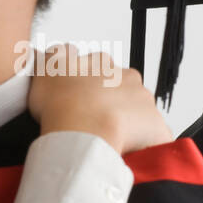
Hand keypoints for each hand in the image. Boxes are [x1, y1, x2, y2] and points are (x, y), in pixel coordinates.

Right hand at [27, 45, 171, 154]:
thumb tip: (66, 51)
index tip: (80, 100)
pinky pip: (152, 136)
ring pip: (138, 112)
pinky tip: (127, 152)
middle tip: (92, 120)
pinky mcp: (155, 127)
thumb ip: (56, 55)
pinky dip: (143, 144)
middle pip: (122, 88)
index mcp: (103, 64)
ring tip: (107, 138)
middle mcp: (128, 78)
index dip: (89, 85)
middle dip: (111, 102)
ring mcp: (144, 102)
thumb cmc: (62, 104)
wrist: (82, 133)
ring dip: (127, 122)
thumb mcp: (47, 69)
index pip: (100, 68)